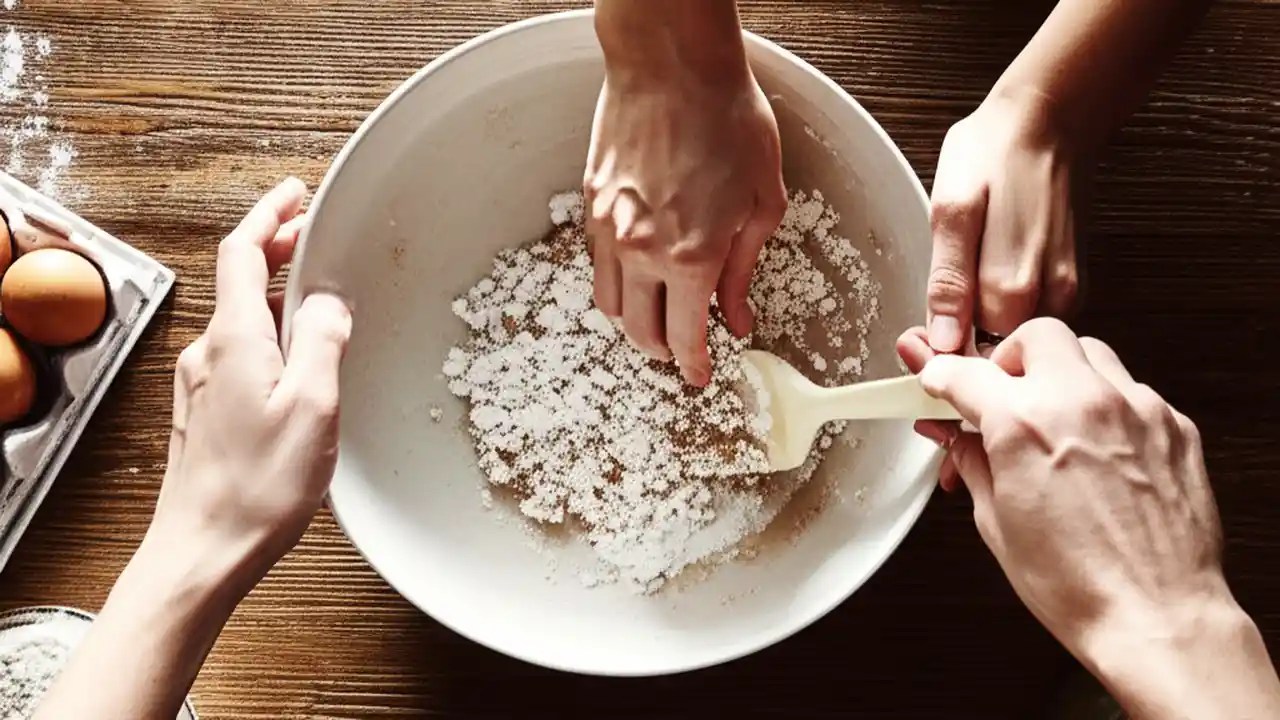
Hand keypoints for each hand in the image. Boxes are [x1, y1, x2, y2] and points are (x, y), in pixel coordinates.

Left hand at [153, 177, 352, 587]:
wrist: (202, 550)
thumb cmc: (258, 489)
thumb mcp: (313, 406)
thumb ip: (323, 340)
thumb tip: (329, 301)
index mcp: (235, 340)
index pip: (243, 252)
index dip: (270, 215)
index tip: (295, 194)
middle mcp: (210, 353)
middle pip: (241, 279)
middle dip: (277, 248)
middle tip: (314, 236)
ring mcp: (203, 382)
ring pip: (242, 317)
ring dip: (277, 294)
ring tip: (316, 294)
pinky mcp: (206, 410)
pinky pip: (239, 351)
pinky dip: (269, 333)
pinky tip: (295, 355)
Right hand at [586, 1, 785, 385]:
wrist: (673, 64)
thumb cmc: (728, 118)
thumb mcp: (762, 200)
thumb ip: (745, 268)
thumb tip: (739, 315)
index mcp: (693, 257)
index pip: (687, 338)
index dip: (694, 366)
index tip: (701, 376)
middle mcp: (643, 252)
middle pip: (642, 332)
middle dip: (663, 352)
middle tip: (681, 351)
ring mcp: (609, 229)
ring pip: (610, 305)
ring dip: (633, 324)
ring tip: (656, 319)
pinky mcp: (591, 205)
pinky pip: (597, 266)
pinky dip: (615, 285)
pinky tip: (635, 277)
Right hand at [898, 320, 1279, 717]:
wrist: (1156, 617)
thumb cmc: (1078, 584)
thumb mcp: (996, 521)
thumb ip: (972, 463)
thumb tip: (955, 437)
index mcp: (1024, 424)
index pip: (966, 372)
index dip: (941, 374)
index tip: (936, 379)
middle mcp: (1082, 402)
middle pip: (1035, 336)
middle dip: (1009, 358)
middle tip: (999, 392)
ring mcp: (1135, 408)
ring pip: (1090, 352)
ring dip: (1060, 373)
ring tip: (1050, 416)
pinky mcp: (1174, 426)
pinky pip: (1131, 391)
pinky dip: (1105, 406)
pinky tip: (1096, 447)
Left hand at [926, 89, 1079, 351]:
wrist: (1051, 119)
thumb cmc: (994, 153)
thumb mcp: (952, 210)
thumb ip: (949, 281)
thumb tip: (945, 341)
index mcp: (1012, 289)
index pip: (970, 360)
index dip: (938, 356)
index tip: (913, 343)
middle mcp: (1048, 299)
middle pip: (995, 354)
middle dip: (960, 346)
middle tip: (929, 316)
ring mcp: (1066, 292)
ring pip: (1017, 339)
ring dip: (986, 331)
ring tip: (963, 289)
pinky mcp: (1073, 282)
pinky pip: (1035, 317)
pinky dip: (1011, 312)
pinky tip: (992, 281)